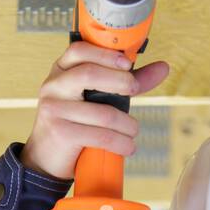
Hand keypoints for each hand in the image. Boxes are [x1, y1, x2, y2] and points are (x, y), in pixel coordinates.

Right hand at [20, 40, 169, 181]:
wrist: (46, 158)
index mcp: (61, 70)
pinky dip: (120, 143)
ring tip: (133, 132)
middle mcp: (53, 86)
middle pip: (89, 74)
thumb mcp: (95, 98)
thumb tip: (163, 68)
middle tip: (135, 91)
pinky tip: (128, 147)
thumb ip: (126, 82)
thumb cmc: (76, 123)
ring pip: (102, 112)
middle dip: (119, 81)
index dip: (105, 54)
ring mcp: (55, 109)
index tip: (127, 63)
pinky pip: (100, 136)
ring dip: (127, 125)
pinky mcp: (61, 133)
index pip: (80, 51)